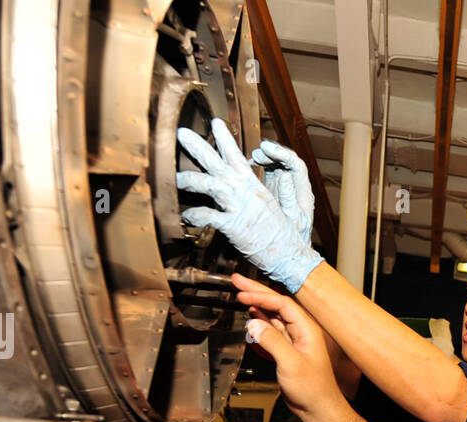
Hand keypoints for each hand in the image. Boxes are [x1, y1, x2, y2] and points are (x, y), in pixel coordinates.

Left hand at [176, 119, 322, 291]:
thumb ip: (252, 194)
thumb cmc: (282, 233)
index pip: (236, 155)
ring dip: (189, 180)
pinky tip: (185, 215)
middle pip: (216, 163)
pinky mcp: (232, 225)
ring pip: (208, 185)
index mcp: (253, 185)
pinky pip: (207, 216)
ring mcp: (238, 207)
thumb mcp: (269, 206)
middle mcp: (244, 191)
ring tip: (176, 178)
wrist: (290, 254)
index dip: (224, 138)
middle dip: (197, 146)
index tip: (216, 123)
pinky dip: (194, 214)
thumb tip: (239, 185)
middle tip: (181, 133)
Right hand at [236, 273, 340, 417]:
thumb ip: (272, 341)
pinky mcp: (287, 349)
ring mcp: (293, 339)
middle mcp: (300, 330)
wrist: (317, 407)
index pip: (281, 303)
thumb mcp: (291, 363)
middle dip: (256, 292)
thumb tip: (254, 323)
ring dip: (256, 304)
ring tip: (241, 293)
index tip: (243, 293)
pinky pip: (272, 329)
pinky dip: (260, 320)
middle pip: (276, 304)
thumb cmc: (313, 389)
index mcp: (306, 329)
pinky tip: (252, 314)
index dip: (261, 296)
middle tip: (238, 281)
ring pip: (273, 315)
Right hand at [250, 139, 313, 247]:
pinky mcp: (273, 192)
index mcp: (303, 191)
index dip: (281, 153)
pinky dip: (257, 170)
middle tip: (256, 152)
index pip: (295, 163)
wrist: (290, 254)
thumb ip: (289, 199)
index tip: (266, 148)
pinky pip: (266, 175)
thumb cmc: (295, 241)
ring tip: (250, 158)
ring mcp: (284, 188)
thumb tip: (285, 176)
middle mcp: (295, 186)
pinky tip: (246, 171)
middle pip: (284, 161)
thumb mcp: (293, 221)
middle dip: (270, 153)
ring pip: (274, 166)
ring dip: (263, 160)